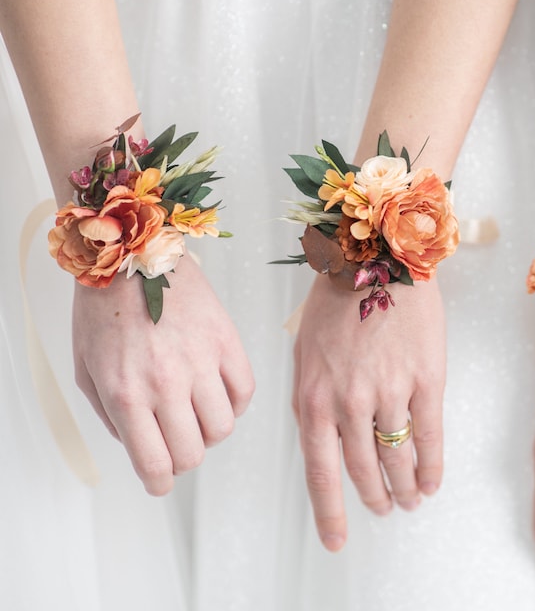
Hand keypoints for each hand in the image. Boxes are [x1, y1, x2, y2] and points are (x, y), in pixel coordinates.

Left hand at [72, 254, 254, 494]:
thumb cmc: (103, 311)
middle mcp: (166, 383)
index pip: (155, 465)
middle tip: (175, 442)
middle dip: (182, 458)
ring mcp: (201, 361)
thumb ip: (109, 415)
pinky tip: (219, 392)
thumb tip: (138, 443)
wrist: (132, 256)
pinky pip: (245, 390)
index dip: (159, 484)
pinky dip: (235, 402)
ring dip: (209, 431)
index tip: (160, 482)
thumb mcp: (85, 370)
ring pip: (223, 427)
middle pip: (192, 453)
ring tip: (197, 413)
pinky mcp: (226, 339)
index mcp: (126, 394)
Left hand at [292, 274, 445, 551]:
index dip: (331, 513)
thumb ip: (311, 398)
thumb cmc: (337, 299)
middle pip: (363, 471)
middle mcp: (348, 403)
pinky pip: (429, 436)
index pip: (321, 472)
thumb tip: (323, 440)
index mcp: (312, 397)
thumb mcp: (304, 350)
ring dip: (403, 487)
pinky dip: (431, 466)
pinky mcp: (425, 379)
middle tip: (382, 509)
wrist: (378, 258)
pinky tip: (432, 481)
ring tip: (409, 500)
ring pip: (397, 458)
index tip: (338, 539)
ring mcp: (389, 392)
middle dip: (373, 498)